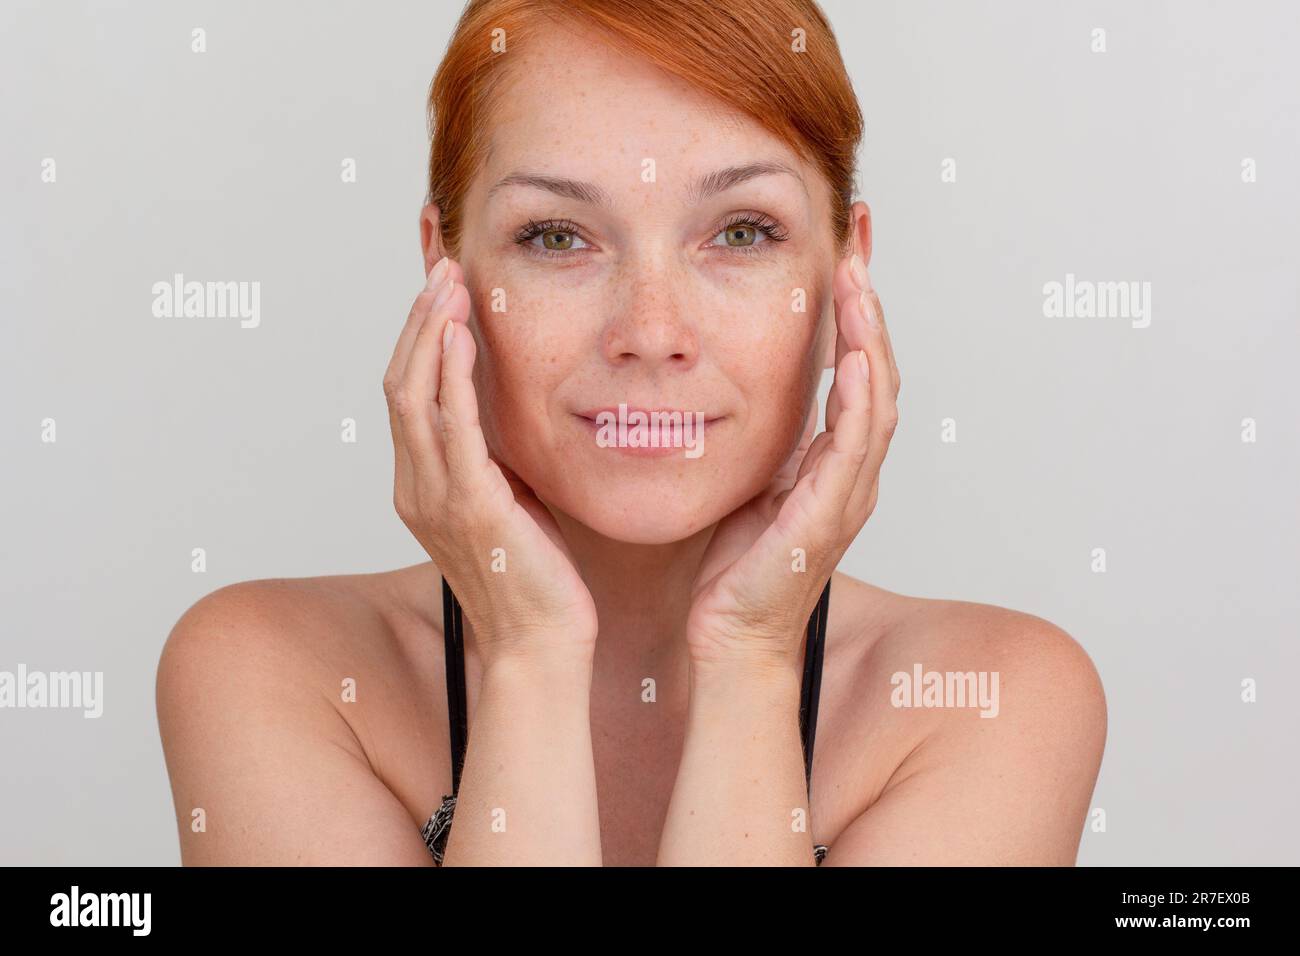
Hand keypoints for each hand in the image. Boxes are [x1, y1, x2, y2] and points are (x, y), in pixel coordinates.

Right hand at [383, 257, 598, 666]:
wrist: (541, 645)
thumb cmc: (533, 578)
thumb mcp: (509, 503)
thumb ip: (494, 460)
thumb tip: (505, 414)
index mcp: (422, 487)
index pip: (409, 397)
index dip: (420, 339)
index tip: (443, 291)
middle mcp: (416, 488)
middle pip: (400, 385)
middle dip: (419, 321)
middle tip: (443, 268)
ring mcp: (437, 498)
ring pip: (413, 396)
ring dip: (430, 333)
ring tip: (449, 282)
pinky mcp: (471, 506)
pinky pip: (451, 427)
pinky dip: (452, 376)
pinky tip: (462, 337)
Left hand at [685, 252, 899, 669]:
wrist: (731, 639)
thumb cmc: (735, 569)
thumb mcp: (747, 480)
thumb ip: (758, 436)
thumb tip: (727, 380)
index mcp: (831, 460)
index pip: (855, 367)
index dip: (854, 308)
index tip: (842, 248)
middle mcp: (850, 472)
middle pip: (877, 370)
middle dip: (869, 302)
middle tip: (856, 239)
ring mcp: (847, 495)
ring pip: (876, 400)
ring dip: (870, 337)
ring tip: (858, 281)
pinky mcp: (826, 520)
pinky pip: (853, 450)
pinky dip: (859, 402)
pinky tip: (855, 359)